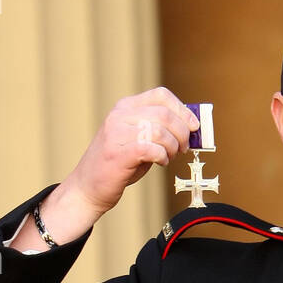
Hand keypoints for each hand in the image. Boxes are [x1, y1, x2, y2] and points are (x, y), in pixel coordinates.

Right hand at [63, 87, 199, 216]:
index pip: (161, 95)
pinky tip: (160, 163)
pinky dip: (162, 156)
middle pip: (164, 113)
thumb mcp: (138, 140)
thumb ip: (159, 130)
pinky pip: (150, 148)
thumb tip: (190, 128)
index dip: (182, 110)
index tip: (194, 126)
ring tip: (170, 157)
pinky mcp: (118, 153)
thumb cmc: (118, 165)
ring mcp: (116, 133)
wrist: (88, 188)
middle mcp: (119, 115)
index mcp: (125, 107)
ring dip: (172, 147)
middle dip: (182, 132)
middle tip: (183, 148)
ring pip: (159, 130)